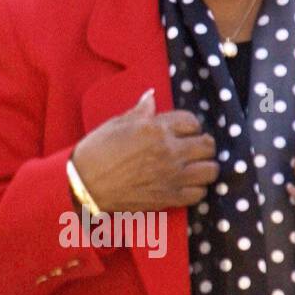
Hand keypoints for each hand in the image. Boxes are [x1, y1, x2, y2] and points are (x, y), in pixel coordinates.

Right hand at [71, 89, 218, 211]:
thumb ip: (140, 112)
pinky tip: (185, 184)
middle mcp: (169, 151)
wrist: (84, 184)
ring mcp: (172, 176)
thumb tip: (151, 97)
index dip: (189, 125)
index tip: (183, 130)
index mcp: (156, 129)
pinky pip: (199, 194)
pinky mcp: (169, 198)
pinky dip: (196, 189)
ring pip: (210, 171)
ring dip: (204, 167)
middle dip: (203, 144)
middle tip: (193, 147)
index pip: (192, 121)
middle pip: (208, 145)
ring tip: (193, 167)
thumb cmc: (96, 151)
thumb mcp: (116, 124)